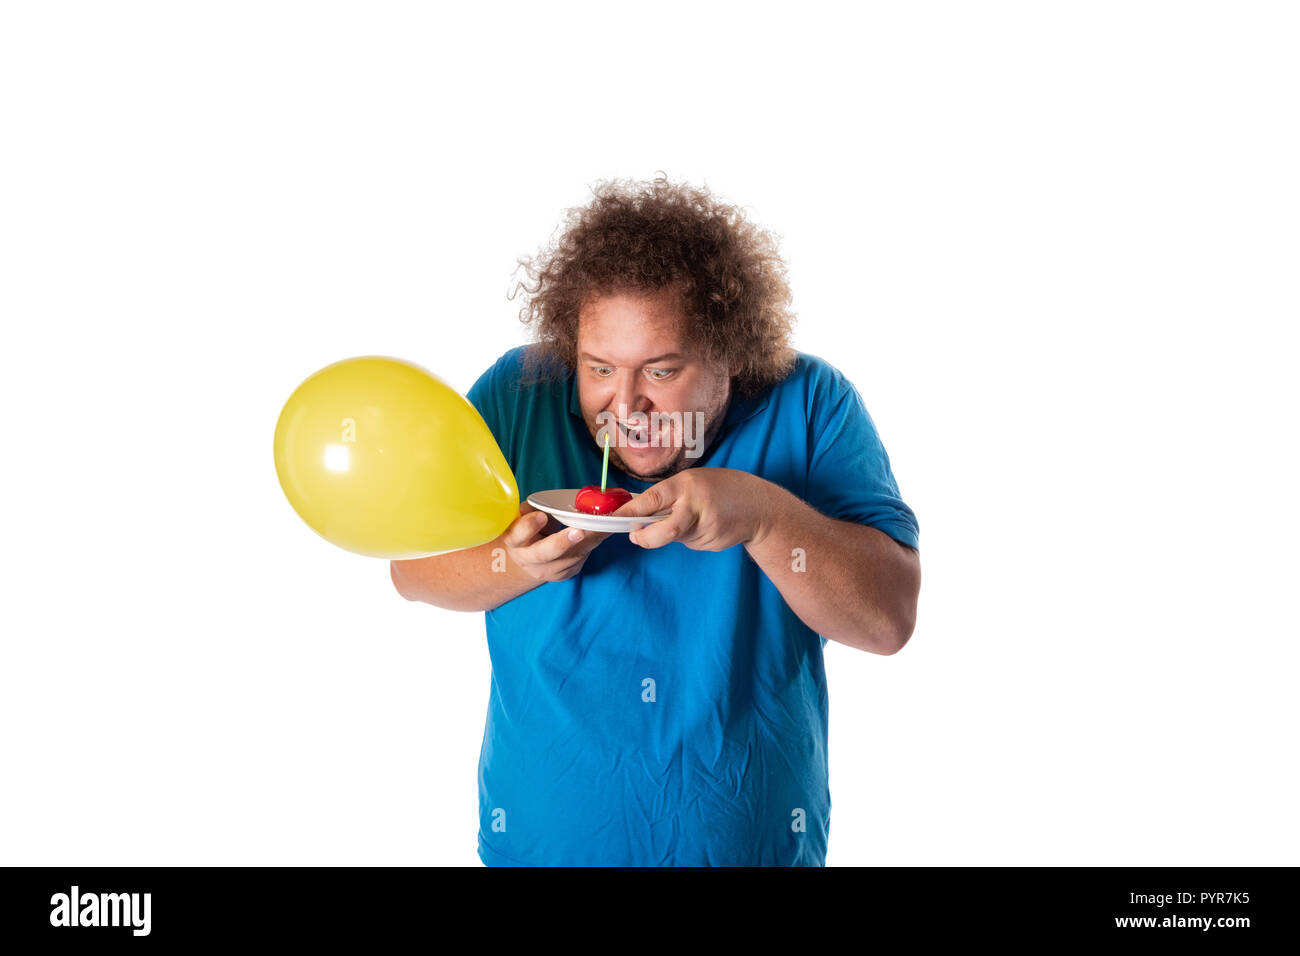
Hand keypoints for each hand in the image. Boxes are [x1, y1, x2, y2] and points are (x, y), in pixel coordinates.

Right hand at [502, 503, 611, 581]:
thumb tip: (547, 503)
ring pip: (572, 555)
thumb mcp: (523, 517)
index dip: (529, 526)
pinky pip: (583, 556)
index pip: (518, 534)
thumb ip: (531, 510)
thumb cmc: (528, 530)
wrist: (530, 558)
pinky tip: (608, 528)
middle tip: (578, 532)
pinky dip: (597, 540)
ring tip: (607, 522)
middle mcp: (529, 559)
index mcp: (514, 540)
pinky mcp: (566, 573)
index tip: (541, 516)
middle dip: (563, 542)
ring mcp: (548, 570)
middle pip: (546, 553)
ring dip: (591, 537)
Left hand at [615, 468, 770, 551]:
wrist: (759, 506)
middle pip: (665, 529)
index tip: (614, 518)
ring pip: (676, 538)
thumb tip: (641, 513)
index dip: (631, 511)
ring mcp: (706, 525)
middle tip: (636, 536)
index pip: (653, 498)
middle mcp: (696, 505)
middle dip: (646, 537)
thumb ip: (670, 497)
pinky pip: (690, 542)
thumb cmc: (721, 489)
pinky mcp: (712, 541)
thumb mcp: (694, 483)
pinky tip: (707, 525)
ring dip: (673, 534)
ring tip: (693, 518)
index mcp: (686, 485)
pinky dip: (691, 537)